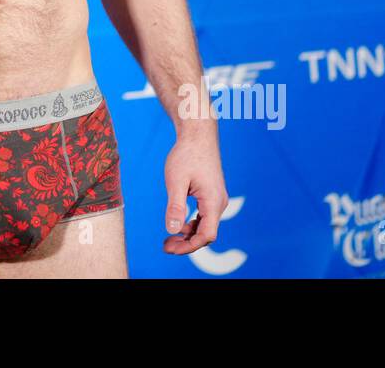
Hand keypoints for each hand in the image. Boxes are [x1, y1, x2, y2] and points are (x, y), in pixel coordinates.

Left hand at [162, 129, 228, 254]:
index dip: (189, 247)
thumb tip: (172, 230)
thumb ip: (175, 207)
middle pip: (206, 233)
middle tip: (165, 246)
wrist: (198, 135)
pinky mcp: (211, 195)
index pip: (207, 235)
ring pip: (206, 226)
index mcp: (213, 201)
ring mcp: (217, 199)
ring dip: (189, 235)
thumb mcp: (176, 181)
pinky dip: (192, 224)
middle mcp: (219, 202)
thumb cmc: (186, 155)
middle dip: (187, 243)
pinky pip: (204, 216)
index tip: (170, 249)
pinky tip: (178, 225)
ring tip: (169, 239)